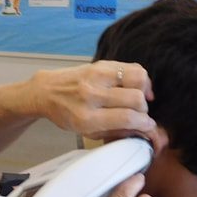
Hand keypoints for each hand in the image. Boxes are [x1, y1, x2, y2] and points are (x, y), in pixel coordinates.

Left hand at [30, 61, 155, 140]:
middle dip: (143, 109)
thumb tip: (145, 130)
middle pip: (135, 98)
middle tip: (140, 113)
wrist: (47, 92)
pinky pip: (131, 67)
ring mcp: (96, 77)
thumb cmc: (67, 115)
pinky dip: (139, 77)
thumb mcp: (88, 132)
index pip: (126, 118)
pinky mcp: (100, 64)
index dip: (145, 122)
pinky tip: (136, 86)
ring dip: (144, 90)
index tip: (149, 125)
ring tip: (140, 97)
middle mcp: (91, 95)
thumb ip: (117, 132)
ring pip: (137, 77)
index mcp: (86, 118)